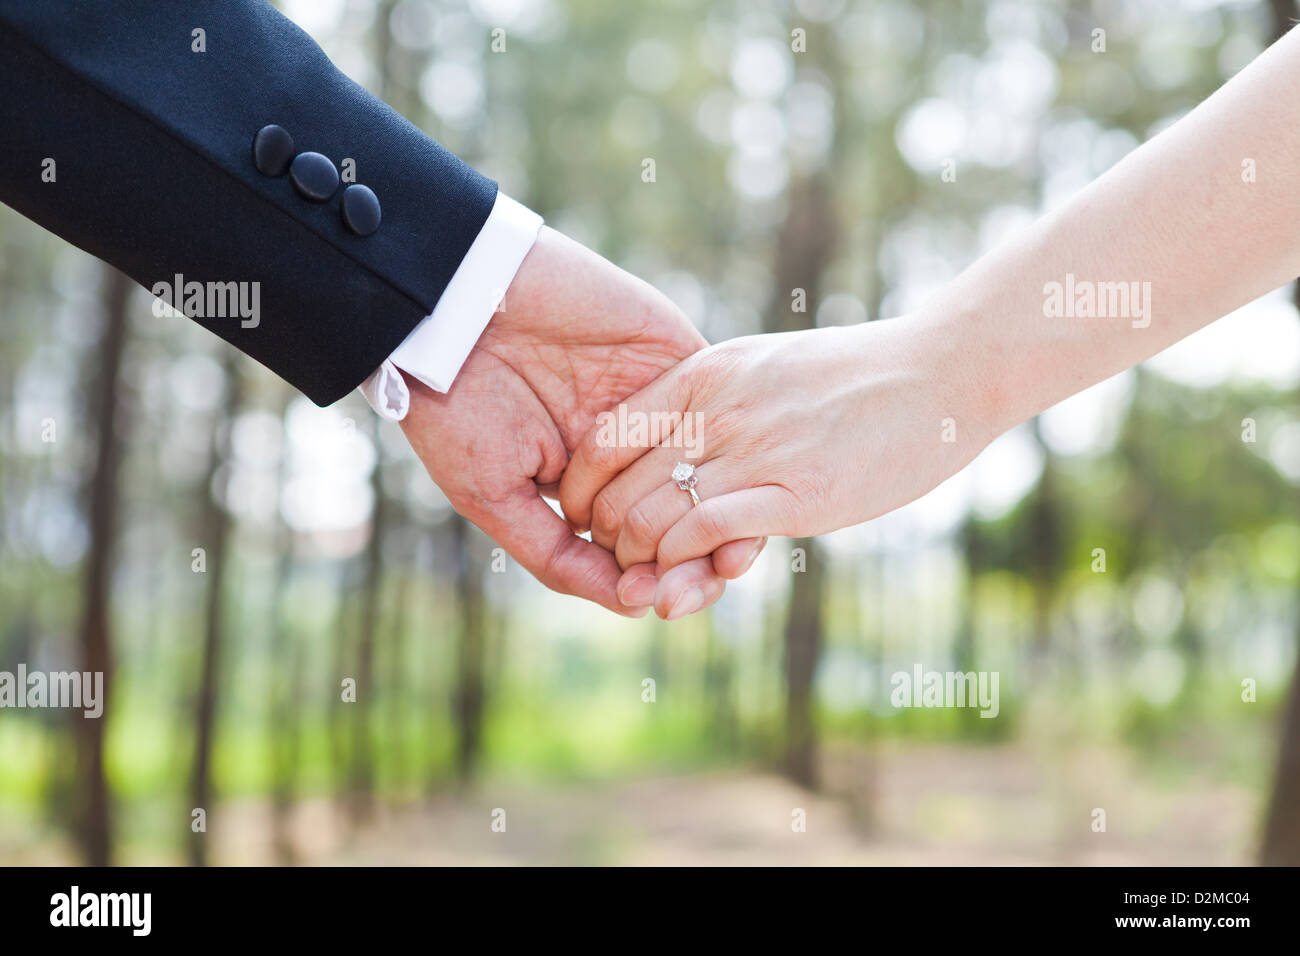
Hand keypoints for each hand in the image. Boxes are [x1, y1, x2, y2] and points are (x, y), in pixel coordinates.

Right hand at [399, 227, 757, 615]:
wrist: (455, 305)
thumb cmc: (456, 407)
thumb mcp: (494, 498)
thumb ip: (559, 556)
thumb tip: (635, 605)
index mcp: (587, 484)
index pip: (640, 542)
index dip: (661, 577)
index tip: (669, 605)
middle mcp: (630, 449)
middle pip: (686, 513)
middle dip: (702, 557)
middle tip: (709, 587)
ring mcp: (658, 405)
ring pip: (714, 470)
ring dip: (729, 515)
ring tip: (730, 558)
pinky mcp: (678, 359)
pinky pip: (719, 413)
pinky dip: (732, 455)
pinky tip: (733, 498)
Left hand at [558, 315, 996, 610]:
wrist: (942, 373)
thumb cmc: (857, 377)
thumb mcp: (766, 369)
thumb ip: (715, 403)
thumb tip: (673, 446)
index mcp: (704, 374)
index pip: (605, 436)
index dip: (582, 486)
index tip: (590, 515)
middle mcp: (717, 409)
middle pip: (618, 487)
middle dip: (605, 537)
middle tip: (617, 562)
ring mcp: (756, 450)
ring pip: (652, 517)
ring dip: (639, 562)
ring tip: (648, 580)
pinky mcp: (797, 494)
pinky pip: (704, 532)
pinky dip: (682, 563)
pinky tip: (688, 578)